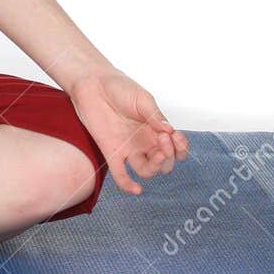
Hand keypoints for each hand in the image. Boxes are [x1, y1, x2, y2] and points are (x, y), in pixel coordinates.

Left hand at [67, 66, 189, 195]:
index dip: (180, 148)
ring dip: (155, 167)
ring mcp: (128, 149)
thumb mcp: (142, 99)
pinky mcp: (111, 152)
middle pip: (163, 162)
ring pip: (146, 170)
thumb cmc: (119, 88)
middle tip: (163, 140)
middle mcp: (144, 142)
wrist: (93, 84)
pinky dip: (128, 185)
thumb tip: (169, 131)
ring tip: (157, 154)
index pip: (175, 147)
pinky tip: (136, 189)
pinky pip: (120, 175)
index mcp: (155, 129)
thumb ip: (155, 116)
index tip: (175, 137)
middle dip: (168, 156)